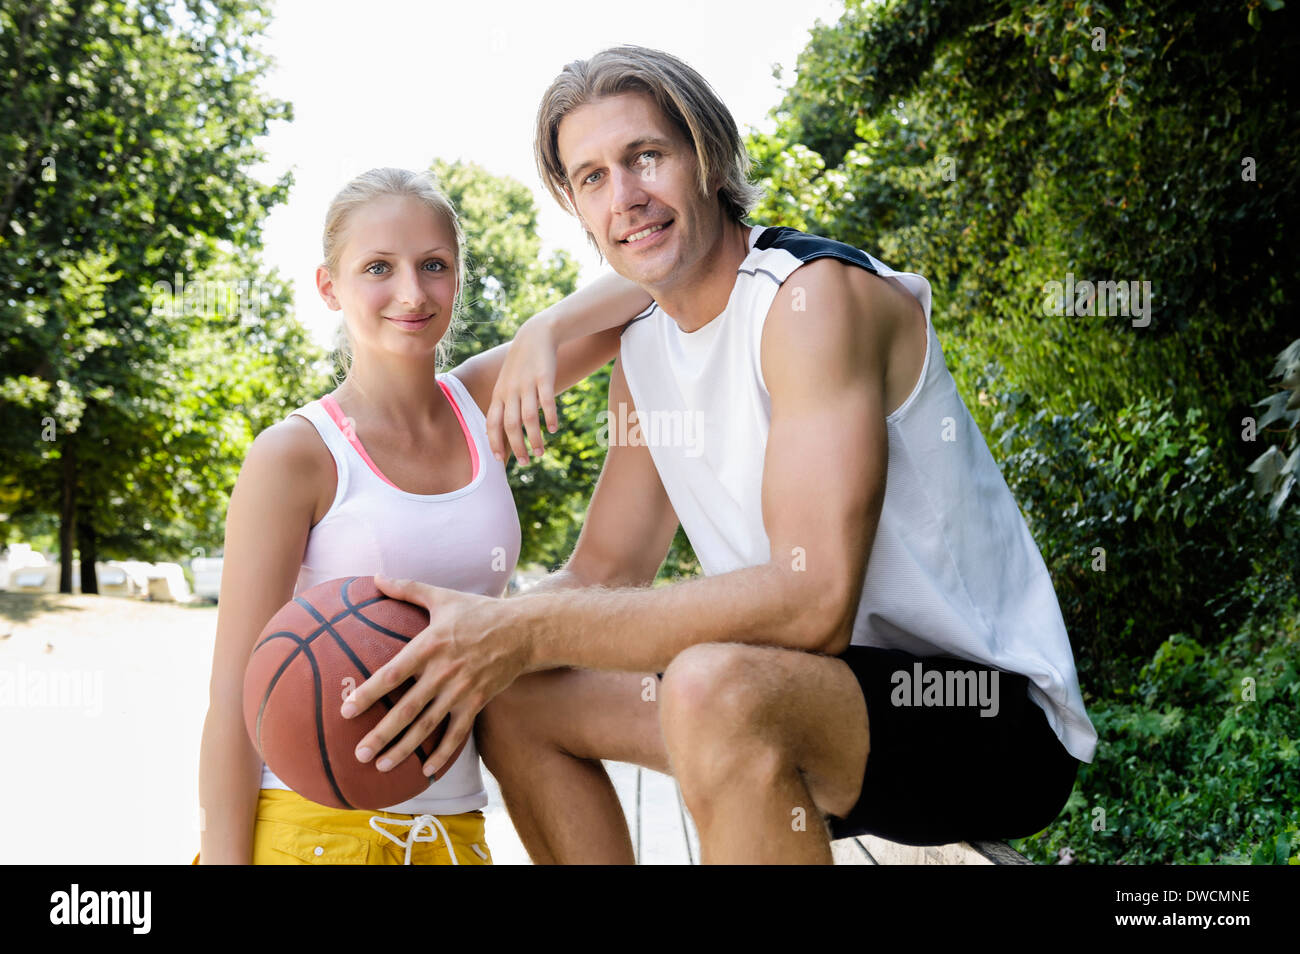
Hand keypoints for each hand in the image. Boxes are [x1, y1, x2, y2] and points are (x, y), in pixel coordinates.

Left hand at [340, 575, 529, 778]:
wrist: (523, 630)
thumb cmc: (479, 612)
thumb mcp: (443, 596)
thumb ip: (407, 588)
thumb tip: (375, 576)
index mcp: (430, 645)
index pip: (392, 674)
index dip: (368, 694)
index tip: (346, 710)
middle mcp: (443, 672)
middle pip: (406, 710)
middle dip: (381, 734)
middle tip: (359, 754)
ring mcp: (461, 691)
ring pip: (427, 727)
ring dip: (404, 749)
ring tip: (380, 766)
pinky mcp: (477, 703)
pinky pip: (456, 734)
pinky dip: (442, 754)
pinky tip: (425, 771)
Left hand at [486, 317, 558, 465]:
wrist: (535, 336)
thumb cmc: (521, 365)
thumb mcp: (507, 383)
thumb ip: (505, 405)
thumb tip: (504, 431)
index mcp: (499, 394)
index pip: (492, 423)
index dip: (494, 442)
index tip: (500, 460)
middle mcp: (510, 391)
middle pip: (510, 425)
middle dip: (516, 447)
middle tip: (526, 462)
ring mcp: (526, 384)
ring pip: (528, 417)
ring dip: (534, 438)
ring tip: (541, 452)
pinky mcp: (544, 378)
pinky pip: (546, 401)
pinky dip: (549, 417)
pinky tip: (553, 429)